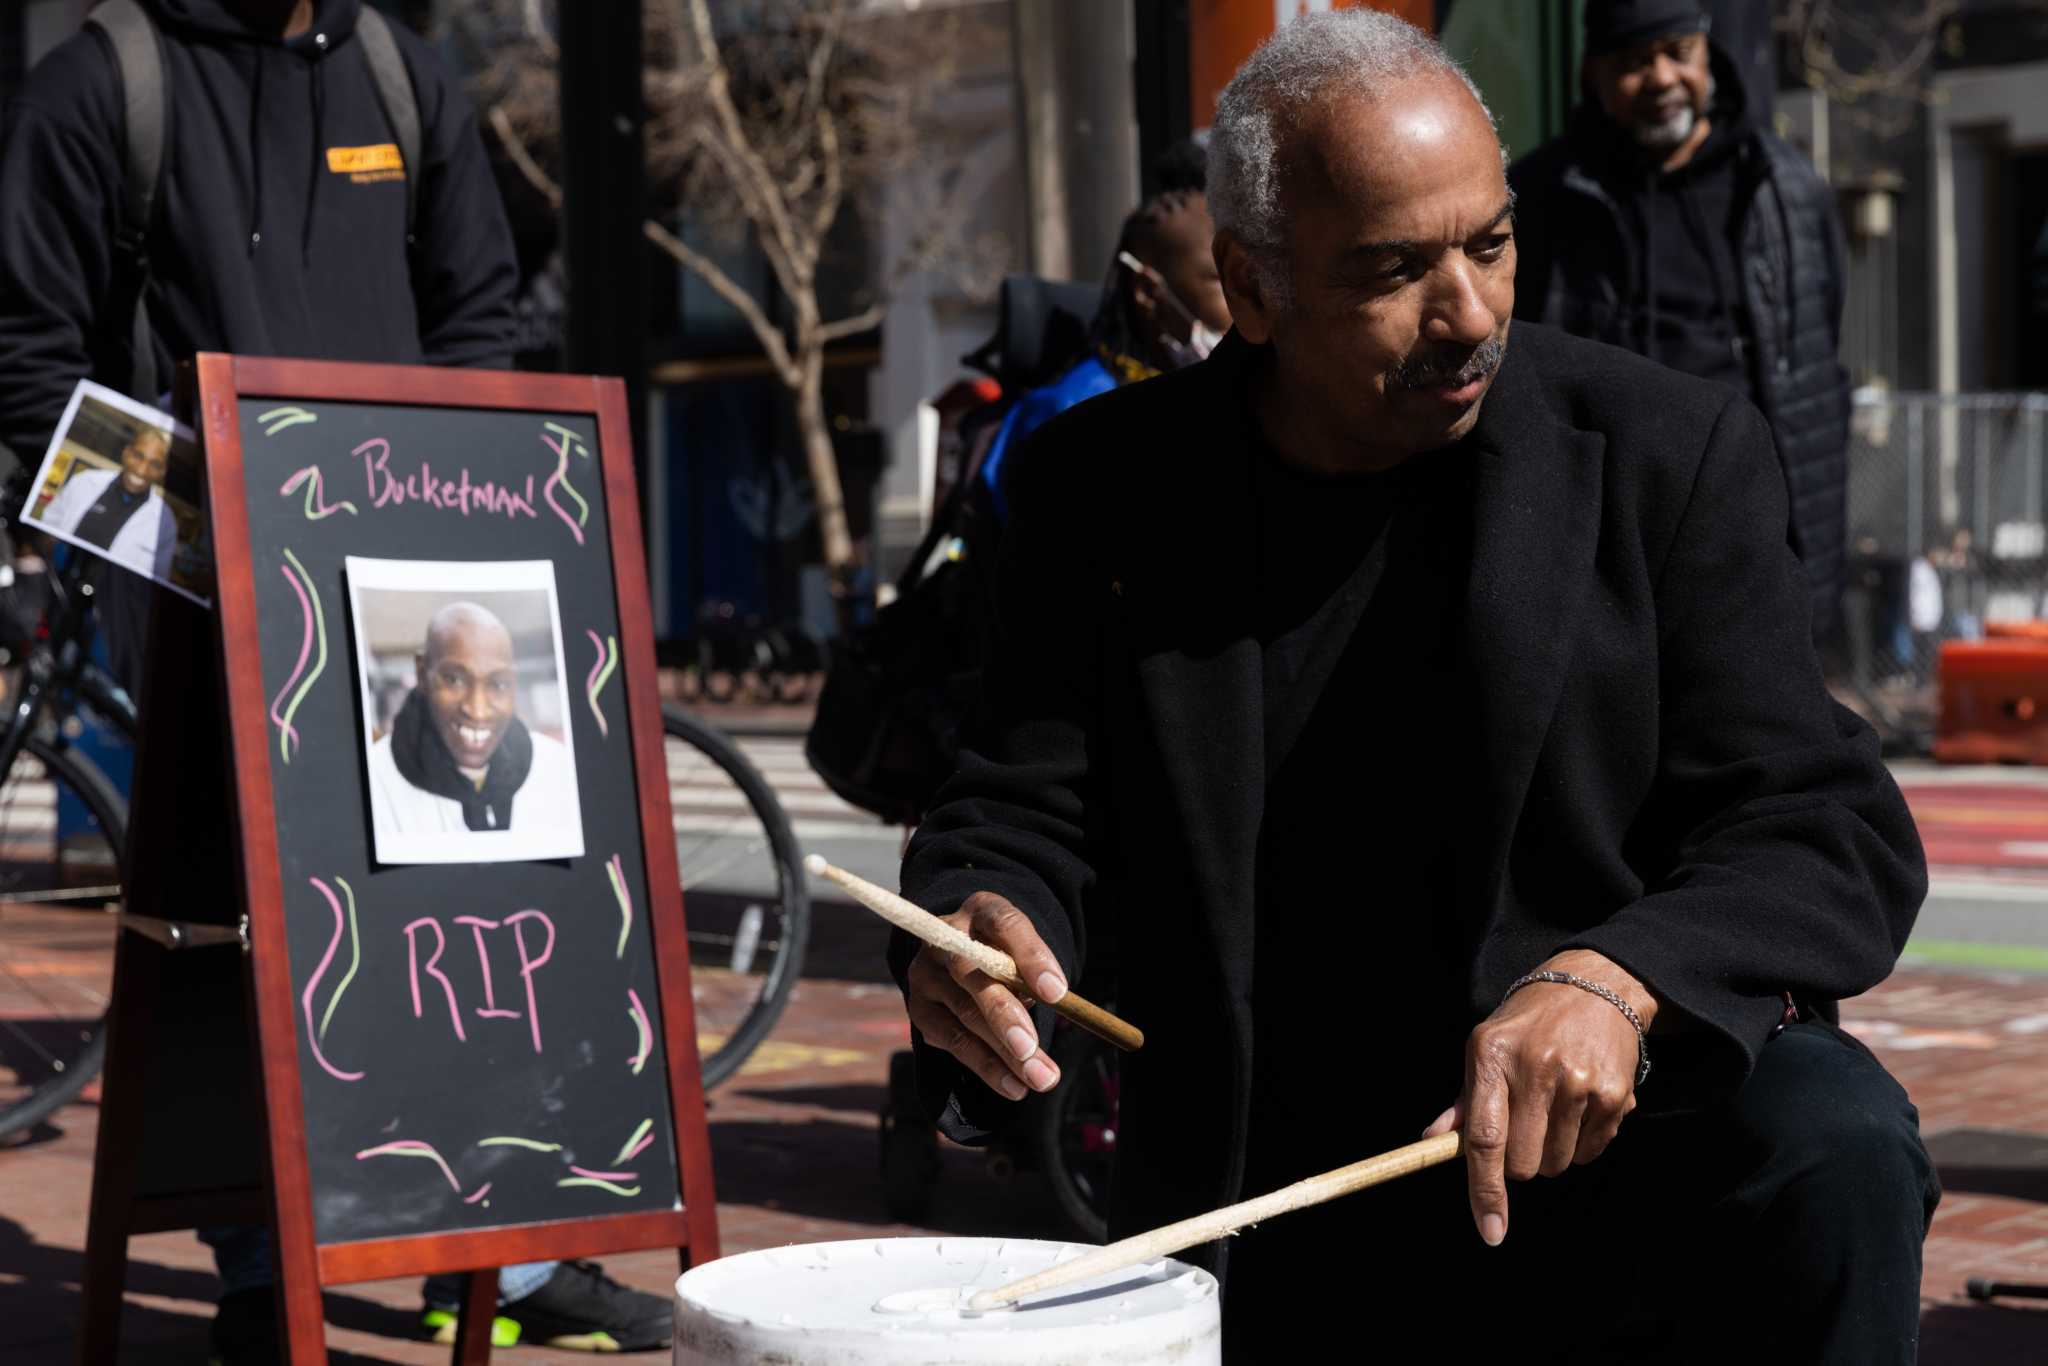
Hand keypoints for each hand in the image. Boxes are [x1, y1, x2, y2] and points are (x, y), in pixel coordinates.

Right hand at [903, 892, 1067, 1100]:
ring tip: (1039, 1079)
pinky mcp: (919, 1008)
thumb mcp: (1021, 947)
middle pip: (974, 975)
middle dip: (1006, 1017)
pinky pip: (952, 1040)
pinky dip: (985, 1066)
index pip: (1005, 926)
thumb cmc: (1004, 952)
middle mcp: (943, 936)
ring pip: (965, 1016)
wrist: (960, 955)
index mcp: (980, 911)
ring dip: (1003, 1053)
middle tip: (1033, 1050)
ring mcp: (925, 973)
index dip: (1031, 957)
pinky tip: (1013, 1086)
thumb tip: (1049, 999)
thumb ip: (1032, 967)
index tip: (1057, 993)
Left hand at [1422, 950, 1656, 1246]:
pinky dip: (1580, 1143)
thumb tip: (1433, 1142)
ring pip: (1557, 1164)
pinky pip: (1590, 1153)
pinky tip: (1579, 1105)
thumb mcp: (1486, 1046)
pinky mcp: (1614, 1096)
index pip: (1485, 1139)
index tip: (1490, 1230)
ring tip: (1553, 1107)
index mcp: (1492, 1057)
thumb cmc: (1529, 1023)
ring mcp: (1579, 1084)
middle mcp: (1537, 1070)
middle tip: (1523, 1127)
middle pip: (1523, 1164)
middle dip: (1518, 1161)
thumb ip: (1465, 1101)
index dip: (1485, 1190)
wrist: (1595, 986)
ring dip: (1551, 1151)